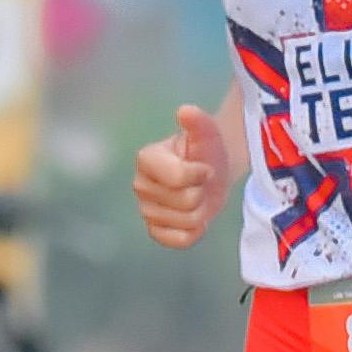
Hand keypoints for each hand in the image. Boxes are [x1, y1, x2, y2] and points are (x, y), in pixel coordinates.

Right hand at [131, 103, 221, 250]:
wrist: (210, 171)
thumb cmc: (205, 150)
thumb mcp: (206, 133)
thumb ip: (197, 122)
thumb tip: (185, 111)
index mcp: (147, 159)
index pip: (178, 178)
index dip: (200, 174)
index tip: (203, 167)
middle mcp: (140, 185)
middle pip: (186, 202)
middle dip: (202, 193)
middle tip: (201, 183)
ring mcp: (146, 210)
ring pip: (187, 222)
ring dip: (202, 212)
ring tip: (198, 197)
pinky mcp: (155, 231)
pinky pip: (179, 241)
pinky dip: (194, 232)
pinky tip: (195, 218)